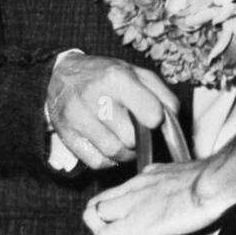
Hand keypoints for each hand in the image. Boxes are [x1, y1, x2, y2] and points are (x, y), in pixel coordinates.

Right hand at [46, 54, 179, 169]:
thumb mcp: (137, 72)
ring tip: (123, 138)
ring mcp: (77, 117)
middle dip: (138, 138)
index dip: (156, 120)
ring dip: (125, 152)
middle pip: (131, 138)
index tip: (152, 118)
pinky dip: (107, 159)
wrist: (62, 74)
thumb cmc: (106, 75)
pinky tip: (107, 144)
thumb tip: (173, 118)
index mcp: (116, 77)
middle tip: (135, 130)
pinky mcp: (66, 135)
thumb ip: (161, 93)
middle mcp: (94, 96)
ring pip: (114, 152)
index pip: (150, 114)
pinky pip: (97, 162)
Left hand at [84, 152, 235, 234]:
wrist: (213, 182)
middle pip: (98, 201)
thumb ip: (176, 185)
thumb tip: (184, 193)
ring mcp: (131, 204)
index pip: (118, 191)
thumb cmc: (211, 179)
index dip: (115, 208)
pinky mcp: (134, 222)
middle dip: (99, 220)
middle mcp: (134, 187)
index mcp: (147, 177)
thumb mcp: (186, 175)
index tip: (124, 220)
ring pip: (93, 215)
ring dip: (99, 232)